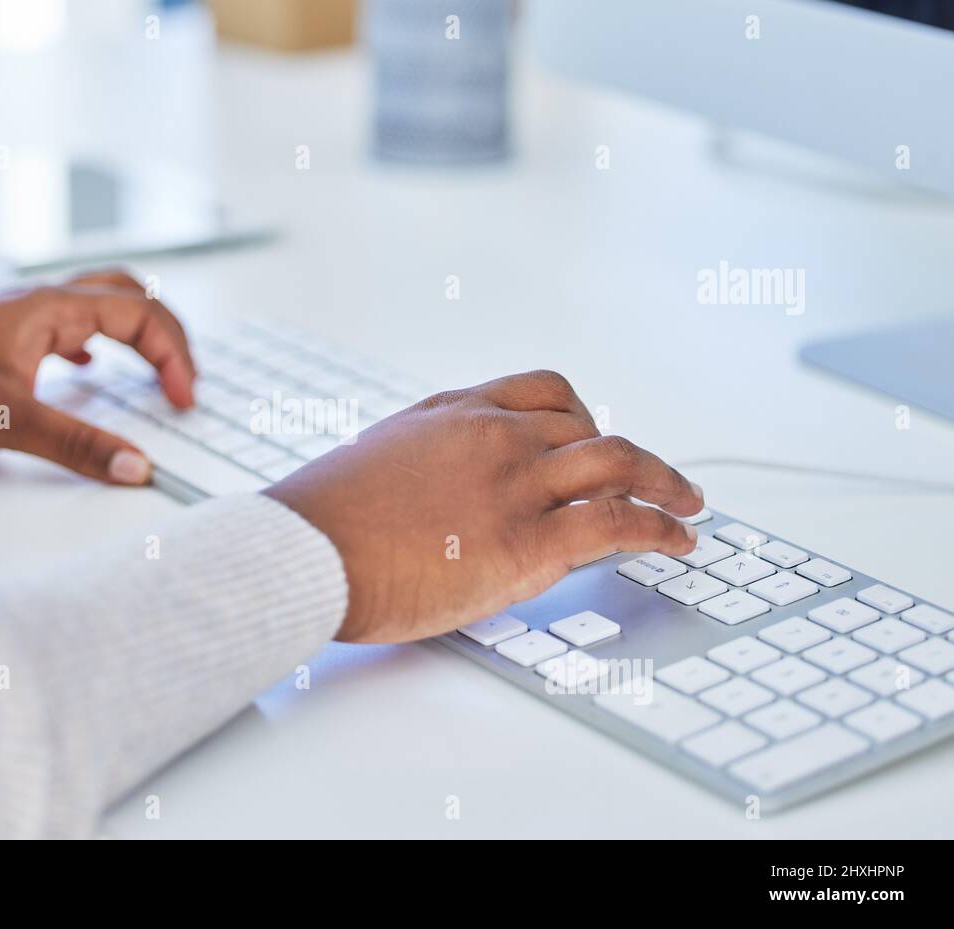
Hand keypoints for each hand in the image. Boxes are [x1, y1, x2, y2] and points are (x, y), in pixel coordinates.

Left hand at [0, 271, 195, 483]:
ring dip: (132, 334)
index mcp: (48, 307)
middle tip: (183, 378)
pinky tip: (86, 372)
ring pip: (94, 307)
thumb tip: (139, 468)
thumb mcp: (6, 422)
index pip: (140, 314)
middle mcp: (36, 302)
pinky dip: (91, 345)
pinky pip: (61, 328)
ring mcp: (16, 318)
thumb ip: (78, 444)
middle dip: (165, 333)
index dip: (173, 356)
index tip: (182, 402)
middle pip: (126, 295)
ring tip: (152, 372)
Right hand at [264, 372, 703, 643]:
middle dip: (628, 455)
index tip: (594, 436)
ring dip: (667, 482)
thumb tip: (434, 495)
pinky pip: (619, 523)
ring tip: (690, 503)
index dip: (580, 415)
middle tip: (652, 477)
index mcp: (453, 412)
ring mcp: (515, 483)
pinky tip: (680, 542)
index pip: (540, 391)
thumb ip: (419, 463)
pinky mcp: (528, 541)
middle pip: (587, 426)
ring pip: (619, 462)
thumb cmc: (320, 520)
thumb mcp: (372, 462)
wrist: (305, 550)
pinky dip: (663, 529)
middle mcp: (493, 434)